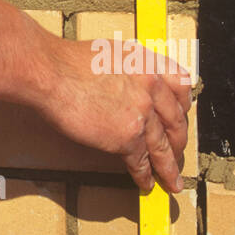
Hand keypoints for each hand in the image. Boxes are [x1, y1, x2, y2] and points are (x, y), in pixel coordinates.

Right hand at [34, 39, 192, 194]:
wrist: (51, 73)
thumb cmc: (68, 61)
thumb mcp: (110, 53)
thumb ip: (129, 71)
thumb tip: (127, 87)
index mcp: (148, 63)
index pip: (181, 86)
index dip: (183, 106)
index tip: (181, 117)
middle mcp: (151, 86)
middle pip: (176, 121)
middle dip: (178, 142)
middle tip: (177, 154)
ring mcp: (142, 112)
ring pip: (163, 146)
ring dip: (168, 167)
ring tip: (171, 180)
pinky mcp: (127, 136)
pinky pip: (142, 161)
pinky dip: (144, 174)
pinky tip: (145, 181)